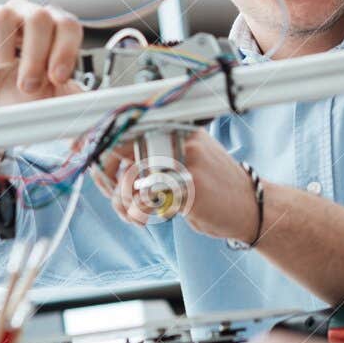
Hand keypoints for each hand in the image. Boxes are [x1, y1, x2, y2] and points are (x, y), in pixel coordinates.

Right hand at [0, 0, 82, 115]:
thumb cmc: (18, 92)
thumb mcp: (49, 97)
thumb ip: (71, 96)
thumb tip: (94, 104)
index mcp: (52, 28)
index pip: (67, 25)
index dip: (64, 51)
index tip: (57, 77)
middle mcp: (24, 15)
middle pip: (39, 17)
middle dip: (36, 56)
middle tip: (28, 85)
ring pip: (3, 17)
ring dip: (3, 53)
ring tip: (0, 68)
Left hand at [91, 130, 261, 240]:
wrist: (251, 207)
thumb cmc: (213, 189)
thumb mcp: (184, 159)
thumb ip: (151, 154)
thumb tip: (104, 160)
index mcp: (177, 126)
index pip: (126, 125)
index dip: (101, 143)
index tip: (91, 160)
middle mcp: (180, 137)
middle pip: (120, 149)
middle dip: (110, 179)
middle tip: (115, 196)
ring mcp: (185, 160)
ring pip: (130, 178)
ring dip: (124, 201)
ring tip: (134, 212)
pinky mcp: (188, 186)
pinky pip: (146, 199)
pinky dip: (139, 212)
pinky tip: (146, 217)